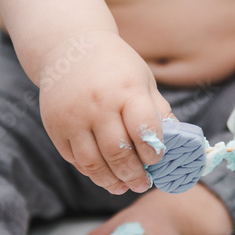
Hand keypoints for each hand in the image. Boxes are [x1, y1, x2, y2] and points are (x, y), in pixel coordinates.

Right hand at [37, 31, 172, 193]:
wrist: (69, 47)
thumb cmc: (116, 67)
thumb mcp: (143, 80)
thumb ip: (159, 112)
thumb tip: (179, 144)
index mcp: (126, 90)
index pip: (143, 130)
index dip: (153, 151)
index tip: (156, 159)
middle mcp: (98, 104)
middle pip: (118, 152)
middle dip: (134, 174)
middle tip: (143, 184)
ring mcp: (73, 117)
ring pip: (93, 163)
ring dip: (110, 181)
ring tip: (123, 186)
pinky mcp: (55, 127)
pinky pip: (74, 159)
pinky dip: (91, 172)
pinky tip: (104, 175)